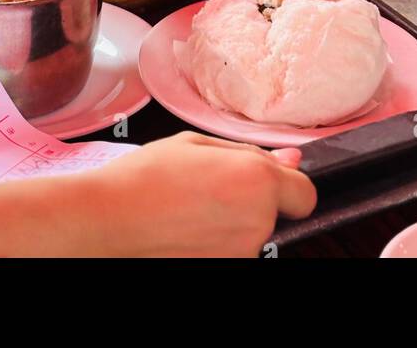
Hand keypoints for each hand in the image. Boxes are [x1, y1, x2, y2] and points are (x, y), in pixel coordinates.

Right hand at [87, 130, 315, 256]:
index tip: (264, 181)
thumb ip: (250, 153)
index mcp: (257, 181)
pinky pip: (233, 250)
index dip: (286, 185)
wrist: (110, 219)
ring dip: (233, 221)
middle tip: (211, 188)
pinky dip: (217, 241)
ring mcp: (242, 254)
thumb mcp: (197, 144)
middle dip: (252, 200)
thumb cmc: (148, 176)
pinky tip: (188, 228)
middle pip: (275, 213)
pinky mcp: (225, 271)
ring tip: (192, 208)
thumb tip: (291, 160)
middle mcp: (258, 222)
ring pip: (253, 233)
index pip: (305, 194)